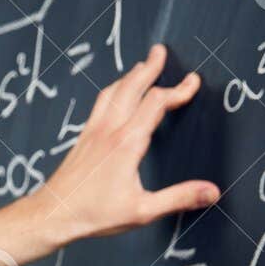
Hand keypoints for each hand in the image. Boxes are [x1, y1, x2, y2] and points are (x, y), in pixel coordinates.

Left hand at [0, 44, 219, 265]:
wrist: (53, 213)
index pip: (156, 103)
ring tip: (142, 66)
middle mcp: (109, 130)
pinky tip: (115, 94)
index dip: (177, 90)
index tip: (192, 82)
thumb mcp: (142, 210)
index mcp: (127, 143)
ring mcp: (93, 131)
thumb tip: (211, 192)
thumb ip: (178, 198)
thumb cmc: (94, 214)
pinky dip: (113, 91)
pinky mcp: (83, 137)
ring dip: (130, 76)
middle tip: (160, 51)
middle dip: (150, 67)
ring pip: (112, 92)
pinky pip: (100, 104)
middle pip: (132, 87)